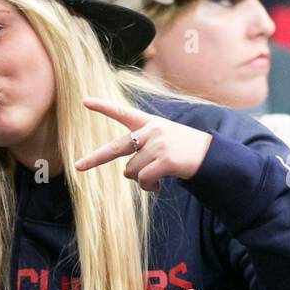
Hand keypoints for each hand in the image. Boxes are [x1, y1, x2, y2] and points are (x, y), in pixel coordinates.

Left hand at [74, 99, 213, 192]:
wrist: (211, 156)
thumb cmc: (184, 150)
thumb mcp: (163, 141)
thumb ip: (142, 150)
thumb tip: (126, 173)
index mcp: (150, 123)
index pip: (123, 113)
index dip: (103, 107)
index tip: (84, 101)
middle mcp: (152, 131)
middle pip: (115, 149)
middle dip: (94, 159)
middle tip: (78, 166)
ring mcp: (158, 145)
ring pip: (131, 172)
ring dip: (141, 181)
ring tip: (157, 178)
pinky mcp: (165, 160)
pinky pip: (144, 180)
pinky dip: (149, 187)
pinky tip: (160, 185)